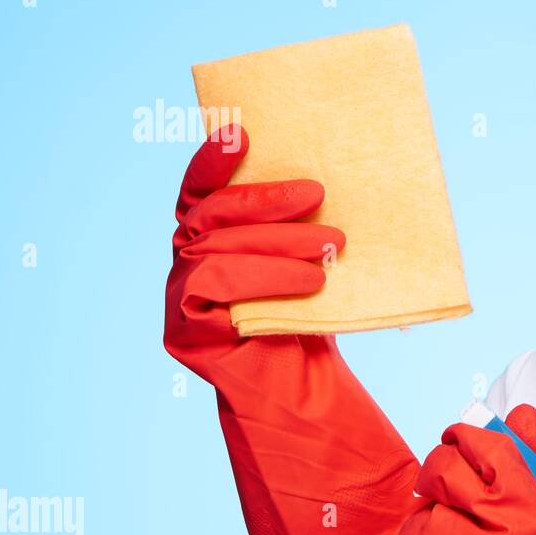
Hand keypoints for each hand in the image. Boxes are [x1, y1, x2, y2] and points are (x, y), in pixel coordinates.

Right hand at [164, 124, 420, 534]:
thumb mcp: (318, 268)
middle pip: (209, 217)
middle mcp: (185, 267)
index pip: (201, 191)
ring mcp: (179, 302)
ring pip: (213, 251)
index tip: (241, 129)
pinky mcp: (184, 335)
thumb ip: (312, 229)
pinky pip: (212, 293)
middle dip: (263, 200)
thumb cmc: (319, 326)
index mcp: (211, 242)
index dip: (211, 158)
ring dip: (275, 242)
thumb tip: (356, 176)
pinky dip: (263, 279)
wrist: (309, 405)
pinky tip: (311, 284)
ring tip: (333, 246)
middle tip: (318, 192)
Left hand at [388, 404, 535, 534]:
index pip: (487, 444)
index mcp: (523, 511)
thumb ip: (530, 464)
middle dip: (447, 465)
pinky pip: (410, 531)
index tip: (465, 438)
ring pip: (425, 498)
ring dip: (438, 507)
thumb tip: (522, 412)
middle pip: (444, 462)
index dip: (471, 435)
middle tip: (457, 484)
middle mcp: (480, 524)